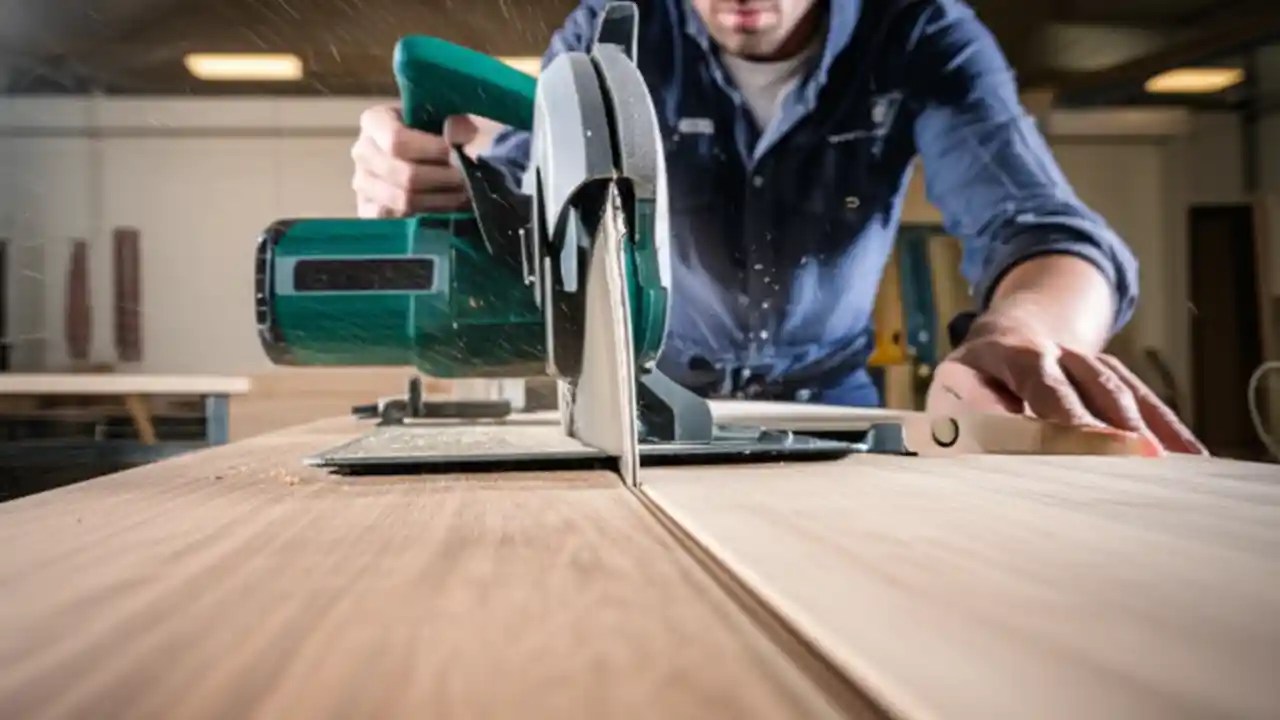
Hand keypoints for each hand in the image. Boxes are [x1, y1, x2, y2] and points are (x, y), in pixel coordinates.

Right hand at [350, 104, 478, 217]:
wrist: (435, 161)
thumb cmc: (444, 135)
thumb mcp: (457, 123)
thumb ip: (464, 125)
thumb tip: (455, 133)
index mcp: (375, 122)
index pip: (397, 140)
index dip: (434, 150)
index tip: (460, 154)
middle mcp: (363, 152)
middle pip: (404, 175)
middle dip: (443, 179)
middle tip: (468, 179)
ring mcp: (363, 185)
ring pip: (403, 202)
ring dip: (440, 200)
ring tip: (463, 194)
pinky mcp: (370, 213)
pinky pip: (397, 223)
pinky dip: (428, 218)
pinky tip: (448, 210)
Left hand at [926, 309, 1207, 454]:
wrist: (1011, 330)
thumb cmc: (974, 375)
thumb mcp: (956, 385)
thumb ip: (969, 415)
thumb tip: (980, 453)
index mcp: (1016, 354)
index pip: (1046, 386)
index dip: (1068, 417)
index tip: (1086, 445)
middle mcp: (1062, 354)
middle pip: (1095, 391)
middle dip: (1115, 429)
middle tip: (1136, 467)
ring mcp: (1094, 363)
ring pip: (1125, 396)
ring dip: (1146, 433)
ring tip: (1167, 472)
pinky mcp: (1117, 377)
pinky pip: (1146, 403)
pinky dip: (1168, 430)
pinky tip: (1190, 460)